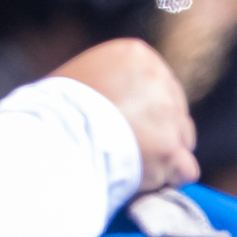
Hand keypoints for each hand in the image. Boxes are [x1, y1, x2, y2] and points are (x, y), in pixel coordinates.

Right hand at [51, 38, 198, 190]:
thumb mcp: (81, 77)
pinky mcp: (170, 149)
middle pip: (176, 111)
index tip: (128, 125)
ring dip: (165, 155)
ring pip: (184, 140)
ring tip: (132, 164)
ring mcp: (168, 115)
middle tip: (131, 148)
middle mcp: (159, 80)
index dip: (147, 110)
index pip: (161, 84)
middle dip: (158, 132)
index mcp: (137, 55)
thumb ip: (111, 84)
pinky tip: (147, 181)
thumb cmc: (52, 109)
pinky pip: (186, 169)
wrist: (50, 135)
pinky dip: (170, 179)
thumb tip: (124, 103)